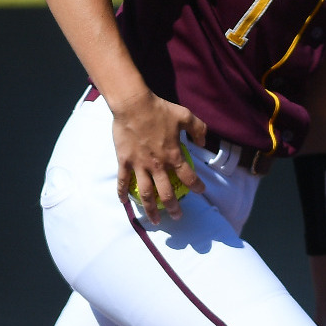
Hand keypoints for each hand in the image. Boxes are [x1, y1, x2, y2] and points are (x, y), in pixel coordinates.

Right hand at [108, 89, 207, 223]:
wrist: (133, 104)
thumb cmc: (159, 109)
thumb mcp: (185, 115)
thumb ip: (198, 129)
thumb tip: (203, 143)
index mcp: (173, 156)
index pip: (188, 177)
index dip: (196, 186)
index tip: (201, 191)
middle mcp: (157, 165)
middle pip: (167, 193)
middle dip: (173, 208)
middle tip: (177, 216)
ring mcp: (139, 165)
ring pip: (146, 194)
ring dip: (151, 209)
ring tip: (155, 220)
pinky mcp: (124, 161)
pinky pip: (123, 181)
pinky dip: (123, 193)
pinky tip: (124, 203)